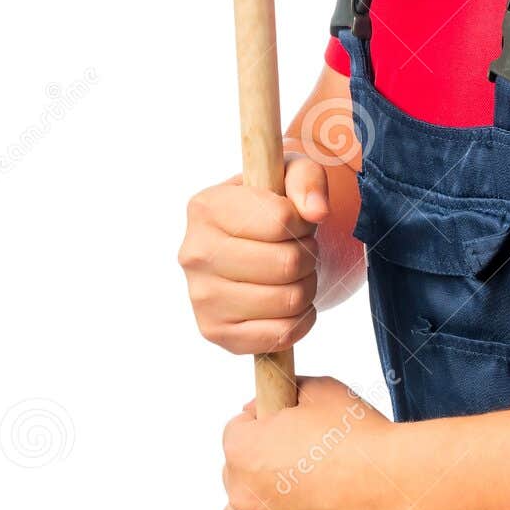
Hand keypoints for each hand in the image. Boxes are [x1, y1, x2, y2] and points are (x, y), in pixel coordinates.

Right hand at [177, 151, 327, 353]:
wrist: (254, 247)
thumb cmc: (273, 206)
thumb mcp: (291, 174)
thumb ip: (307, 178)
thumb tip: (316, 211)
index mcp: (206, 207)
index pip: (281, 219)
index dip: (303, 222)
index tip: (295, 220)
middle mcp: (194, 252)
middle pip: (287, 263)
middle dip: (308, 255)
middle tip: (300, 250)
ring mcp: (201, 297)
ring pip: (288, 299)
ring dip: (307, 286)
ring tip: (293, 274)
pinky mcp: (215, 332)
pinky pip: (280, 335)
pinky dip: (300, 319)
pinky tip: (287, 302)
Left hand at [221, 376, 402, 509]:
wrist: (394, 483)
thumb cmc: (362, 437)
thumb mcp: (322, 390)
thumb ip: (284, 390)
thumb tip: (262, 409)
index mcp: (245, 448)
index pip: (236, 431)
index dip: (264, 425)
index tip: (290, 429)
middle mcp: (243, 490)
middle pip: (236, 472)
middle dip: (261, 462)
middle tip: (303, 459)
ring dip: (258, 502)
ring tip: (296, 494)